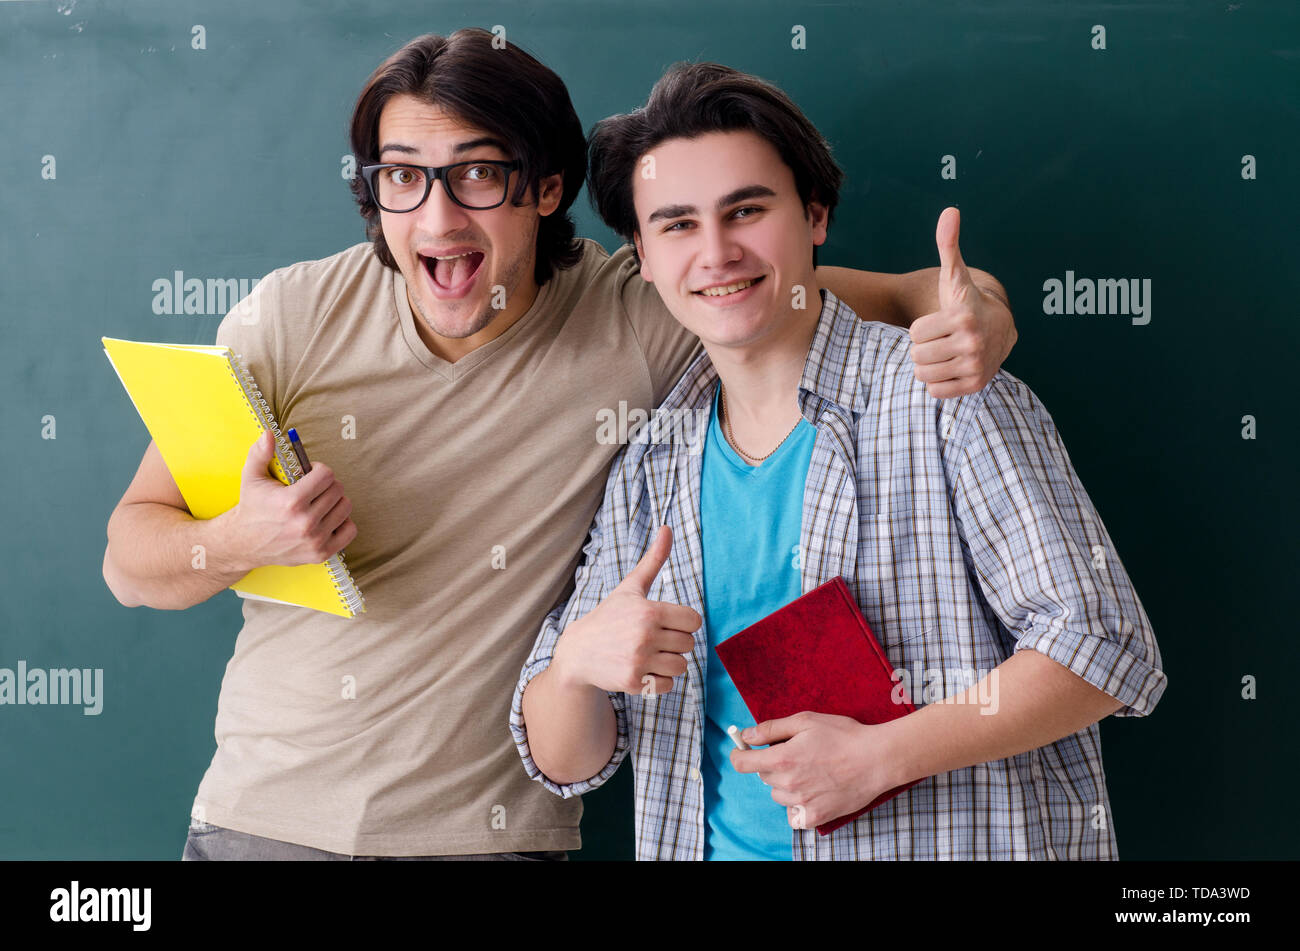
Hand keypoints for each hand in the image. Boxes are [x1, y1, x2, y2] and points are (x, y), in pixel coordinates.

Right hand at [226, 430, 357, 566]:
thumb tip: (270, 434)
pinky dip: (343, 522)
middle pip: (338, 490)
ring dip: (335, 501)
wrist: (243, 544)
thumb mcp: (251, 477)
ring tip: (319, 502)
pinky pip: (350, 530)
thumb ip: (260, 453)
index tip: (309, 473)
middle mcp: (305, 523)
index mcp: (291, 502)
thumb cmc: (252, 506)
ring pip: (345, 507)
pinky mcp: (321, 553)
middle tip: (313, 487)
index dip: (319, 469)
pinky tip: (327, 518)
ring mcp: (314, 540)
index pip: (327, 475)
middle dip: (327, 484)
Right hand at [552, 525, 700, 695]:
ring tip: (648, 655)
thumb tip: (668, 528)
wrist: (577, 652)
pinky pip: (668, 685)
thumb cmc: (608, 617)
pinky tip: (641, 670)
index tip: (664, 623)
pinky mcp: (633, 682)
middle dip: (674, 643)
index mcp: (649, 611)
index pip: (694, 621)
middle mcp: (645, 636)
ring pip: (681, 666)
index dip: (682, 622)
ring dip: (668, 663)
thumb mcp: (630, 587)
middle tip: (651, 640)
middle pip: (688, 644)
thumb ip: (653, 560)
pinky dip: (659, 681)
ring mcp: (638, 660)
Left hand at [729, 711, 898, 829]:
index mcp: (782, 759)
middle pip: (763, 777)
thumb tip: (746, 735)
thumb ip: (772, 728)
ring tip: (809, 772)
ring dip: (785, 785)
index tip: (742, 751)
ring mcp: (801, 803)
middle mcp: (788, 784)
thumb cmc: (843, 736)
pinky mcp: (815, 816)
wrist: (877, 759)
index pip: (742, 763)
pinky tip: (812, 792)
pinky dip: (797, 806)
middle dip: (772, 765)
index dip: (739, 754)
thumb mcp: (805, 721)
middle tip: (795, 754)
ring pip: (778, 795)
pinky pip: (793, 815)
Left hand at [908, 206, 1016, 398]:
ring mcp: (975, 367)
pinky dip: (938, 382)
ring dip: (929, 365)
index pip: (914, 333)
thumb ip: (948, 245)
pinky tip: (951, 367)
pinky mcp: (975, 386)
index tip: (938, 322)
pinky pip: (935, 391)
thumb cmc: (967, 302)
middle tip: (941, 339)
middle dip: (923, 348)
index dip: (921, 328)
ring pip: (923, 374)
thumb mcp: (955, 275)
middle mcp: (972, 344)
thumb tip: (950, 211)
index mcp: (963, 317)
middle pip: (917, 356)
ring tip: (945, 352)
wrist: (999, 330)